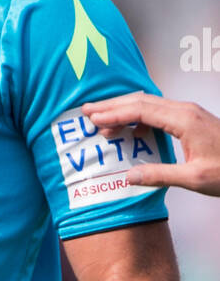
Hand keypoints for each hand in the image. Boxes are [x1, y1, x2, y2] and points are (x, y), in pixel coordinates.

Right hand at [82, 92, 219, 196]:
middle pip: (141, 101)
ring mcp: (189, 113)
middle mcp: (185, 110)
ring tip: (101, 118)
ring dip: (124, 109)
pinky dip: (139, 116)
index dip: (113, 113)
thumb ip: (159, 176)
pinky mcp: (192, 119)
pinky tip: (131, 129)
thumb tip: (127, 176)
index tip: (91, 118)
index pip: (140, 111)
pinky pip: (159, 111)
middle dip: (112, 105)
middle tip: (86, 111)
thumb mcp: (194, 179)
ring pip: (149, 104)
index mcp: (184, 120)